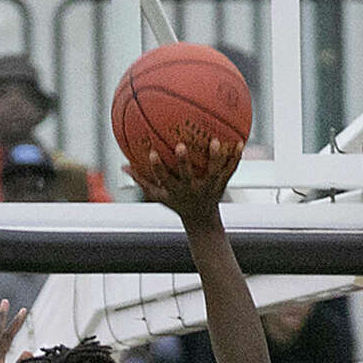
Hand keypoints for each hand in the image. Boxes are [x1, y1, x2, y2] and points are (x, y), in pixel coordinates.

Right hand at [127, 138, 242, 220]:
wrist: (202, 222)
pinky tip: (240, 142)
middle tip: (180, 146)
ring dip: (215, 158)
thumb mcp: (159, 195)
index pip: (163, 178)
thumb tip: (122, 166)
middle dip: (183, 162)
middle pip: (186, 175)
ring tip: (217, 140)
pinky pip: (230, 170)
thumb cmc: (177, 204)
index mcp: (176, 190)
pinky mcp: (221, 185)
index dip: (157, 168)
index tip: (151, 153)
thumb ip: (142, 180)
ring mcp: (208, 187)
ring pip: (212, 172)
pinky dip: (235, 158)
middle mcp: (191, 189)